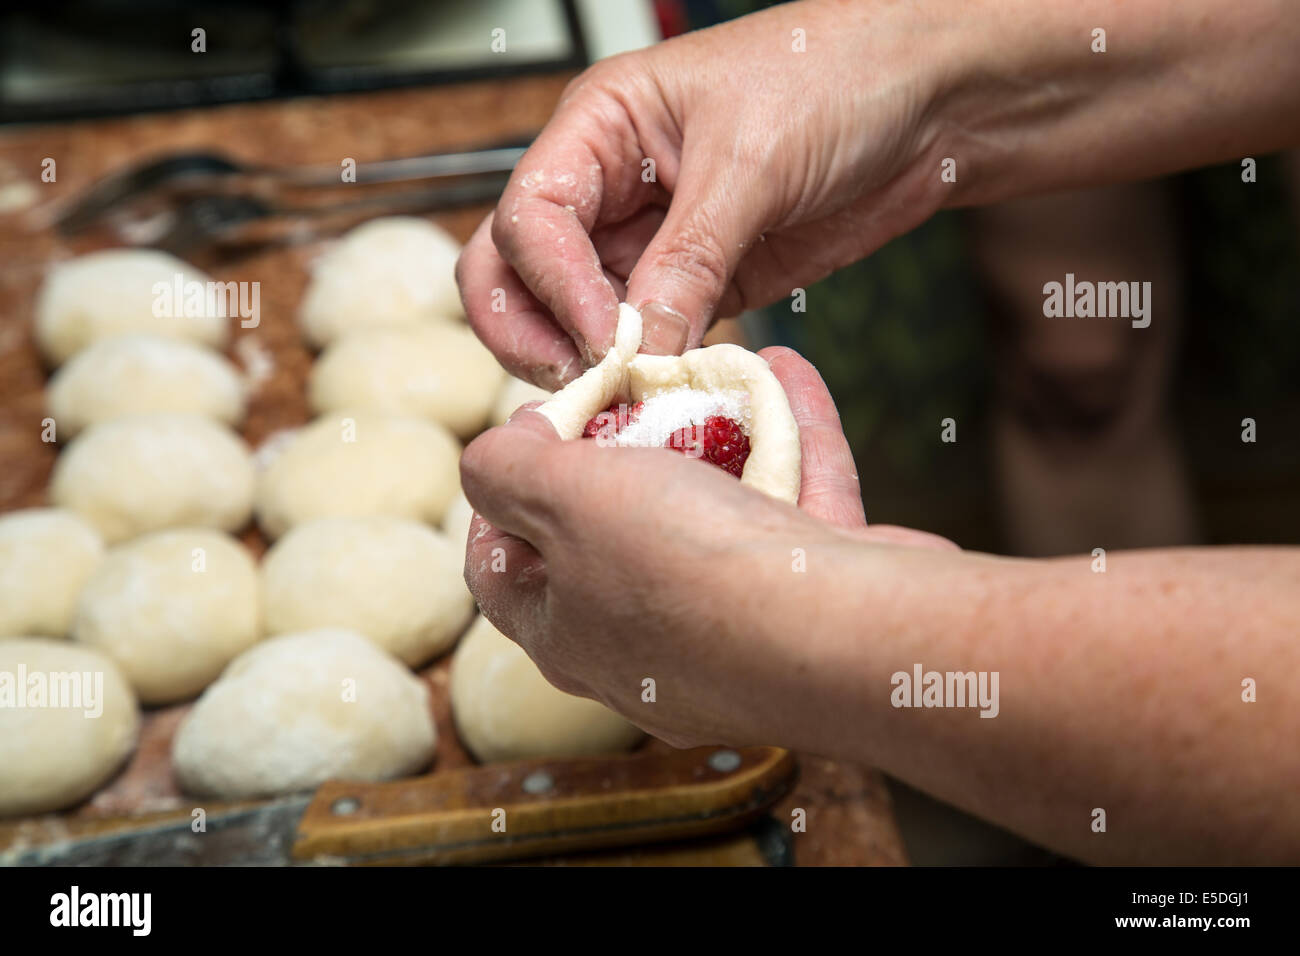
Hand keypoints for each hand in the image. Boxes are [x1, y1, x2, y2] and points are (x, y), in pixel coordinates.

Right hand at [456, 0, 951, 387]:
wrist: (929, 102)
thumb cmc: (837, 75)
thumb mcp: (750, 161)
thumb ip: (688, 258)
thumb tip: (638, 346)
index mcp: (600, 127)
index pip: (529, 214)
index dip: (550, 281)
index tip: (600, 334)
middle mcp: (611, 189)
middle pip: (520, 273)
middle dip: (531, 331)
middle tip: (581, 382)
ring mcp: (652, 244)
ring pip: (577, 318)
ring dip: (591, 364)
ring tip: (627, 398)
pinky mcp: (701, 287)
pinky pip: (650, 340)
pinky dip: (651, 373)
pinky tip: (670, 392)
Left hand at [460, 347, 953, 746]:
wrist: (845, 639)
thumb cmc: (686, 568)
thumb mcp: (563, 497)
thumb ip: (507, 469)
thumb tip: (500, 450)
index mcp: (567, 636)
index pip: (500, 572)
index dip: (499, 498)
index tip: (531, 433)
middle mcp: (644, 650)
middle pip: (611, 539)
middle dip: (619, 456)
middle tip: (627, 395)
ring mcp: (734, 636)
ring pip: (712, 522)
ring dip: (711, 440)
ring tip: (709, 366)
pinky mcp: (810, 609)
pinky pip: (792, 513)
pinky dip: (788, 441)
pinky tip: (785, 374)